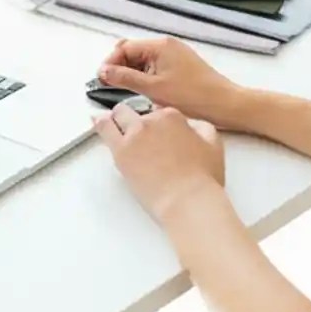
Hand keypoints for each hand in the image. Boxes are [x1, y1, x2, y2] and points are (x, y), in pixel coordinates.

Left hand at [94, 104, 225, 221]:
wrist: (187, 200)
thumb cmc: (201, 178)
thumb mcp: (213, 143)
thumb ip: (200, 127)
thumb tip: (190, 125)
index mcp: (173, 117)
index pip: (159, 111)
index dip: (158, 122)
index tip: (158, 131)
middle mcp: (151, 121)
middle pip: (137, 111)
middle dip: (136, 117)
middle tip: (138, 131)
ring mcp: (134, 135)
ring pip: (118, 115)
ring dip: (117, 117)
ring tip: (113, 121)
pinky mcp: (121, 151)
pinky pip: (104, 129)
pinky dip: (100, 123)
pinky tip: (97, 121)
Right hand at [98, 37, 243, 129]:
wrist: (224, 105)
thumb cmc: (193, 96)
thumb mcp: (153, 89)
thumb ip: (125, 78)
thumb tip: (104, 72)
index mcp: (160, 46)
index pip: (125, 48)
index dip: (111, 62)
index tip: (101, 78)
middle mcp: (167, 46)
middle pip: (133, 52)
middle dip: (120, 67)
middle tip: (109, 86)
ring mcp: (174, 56)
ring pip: (143, 62)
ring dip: (132, 74)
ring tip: (125, 92)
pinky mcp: (179, 67)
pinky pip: (155, 68)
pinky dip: (145, 78)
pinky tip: (143, 93)